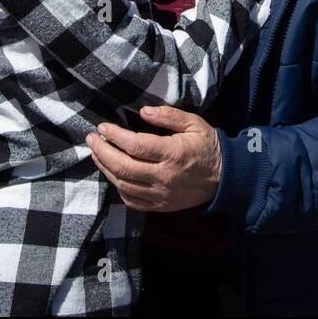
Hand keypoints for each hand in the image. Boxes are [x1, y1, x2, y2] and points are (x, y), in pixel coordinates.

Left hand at [85, 106, 222, 211]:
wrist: (225, 178)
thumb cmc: (207, 146)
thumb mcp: (194, 124)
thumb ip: (169, 116)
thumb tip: (143, 112)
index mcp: (173, 153)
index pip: (136, 146)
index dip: (115, 136)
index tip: (103, 128)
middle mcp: (164, 176)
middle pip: (124, 167)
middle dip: (103, 152)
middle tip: (92, 139)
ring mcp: (161, 194)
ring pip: (124, 184)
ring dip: (106, 168)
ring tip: (97, 154)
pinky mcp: (160, 206)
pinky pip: (132, 201)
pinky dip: (119, 187)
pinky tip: (114, 174)